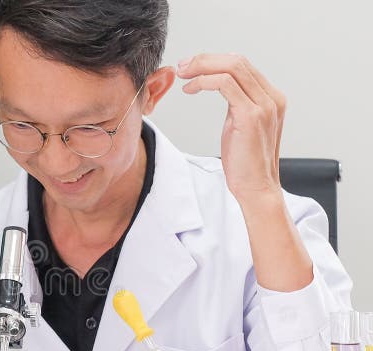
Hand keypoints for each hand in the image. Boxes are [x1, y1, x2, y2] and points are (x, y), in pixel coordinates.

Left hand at [177, 54, 285, 204]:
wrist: (256, 188)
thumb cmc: (245, 162)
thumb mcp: (240, 124)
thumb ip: (237, 103)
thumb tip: (219, 86)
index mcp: (270, 97)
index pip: (242, 65)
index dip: (213, 61)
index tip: (190, 67)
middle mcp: (271, 97)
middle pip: (237, 61)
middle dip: (205, 60)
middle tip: (181, 67)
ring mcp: (263, 105)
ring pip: (231, 67)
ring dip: (202, 67)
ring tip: (183, 76)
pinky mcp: (250, 115)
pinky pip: (225, 84)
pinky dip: (204, 81)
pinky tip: (190, 89)